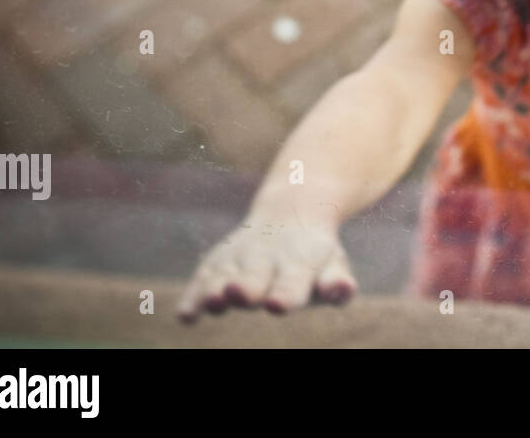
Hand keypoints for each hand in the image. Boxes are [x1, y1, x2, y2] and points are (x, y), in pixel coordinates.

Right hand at [176, 215, 357, 321]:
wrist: (291, 214)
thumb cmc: (316, 256)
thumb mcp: (333, 265)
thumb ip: (337, 282)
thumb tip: (343, 290)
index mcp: (298, 265)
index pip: (292, 284)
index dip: (285, 295)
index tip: (277, 305)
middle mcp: (264, 260)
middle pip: (253, 278)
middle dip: (245, 288)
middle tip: (237, 294)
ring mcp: (237, 260)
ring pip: (222, 276)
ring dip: (215, 289)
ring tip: (212, 300)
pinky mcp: (215, 264)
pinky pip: (201, 278)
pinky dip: (193, 296)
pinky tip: (186, 316)